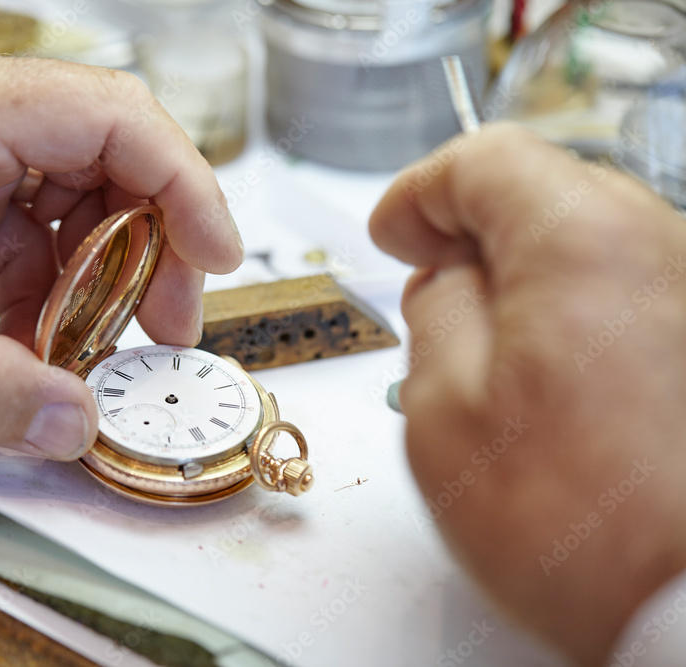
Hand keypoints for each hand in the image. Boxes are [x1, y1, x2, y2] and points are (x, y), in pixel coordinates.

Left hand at [0, 45, 242, 460]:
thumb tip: (67, 422)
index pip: (116, 120)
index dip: (186, 187)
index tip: (215, 259)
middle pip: (108, 159)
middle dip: (149, 246)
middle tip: (159, 326)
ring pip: (70, 196)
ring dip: (94, 273)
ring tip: (89, 346)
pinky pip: (22, 228)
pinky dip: (42, 285)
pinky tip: (30, 337)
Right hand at [370, 124, 685, 663]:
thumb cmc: (581, 526)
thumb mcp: (445, 411)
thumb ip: (433, 313)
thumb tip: (443, 277)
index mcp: (580, 242)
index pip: (484, 160)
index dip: (419, 192)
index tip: (395, 232)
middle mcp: (658, 246)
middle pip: (543, 188)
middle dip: (472, 226)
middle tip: (427, 281)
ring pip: (589, 239)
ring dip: (524, 269)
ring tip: (483, 342)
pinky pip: (629, 288)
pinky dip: (573, 303)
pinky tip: (545, 369)